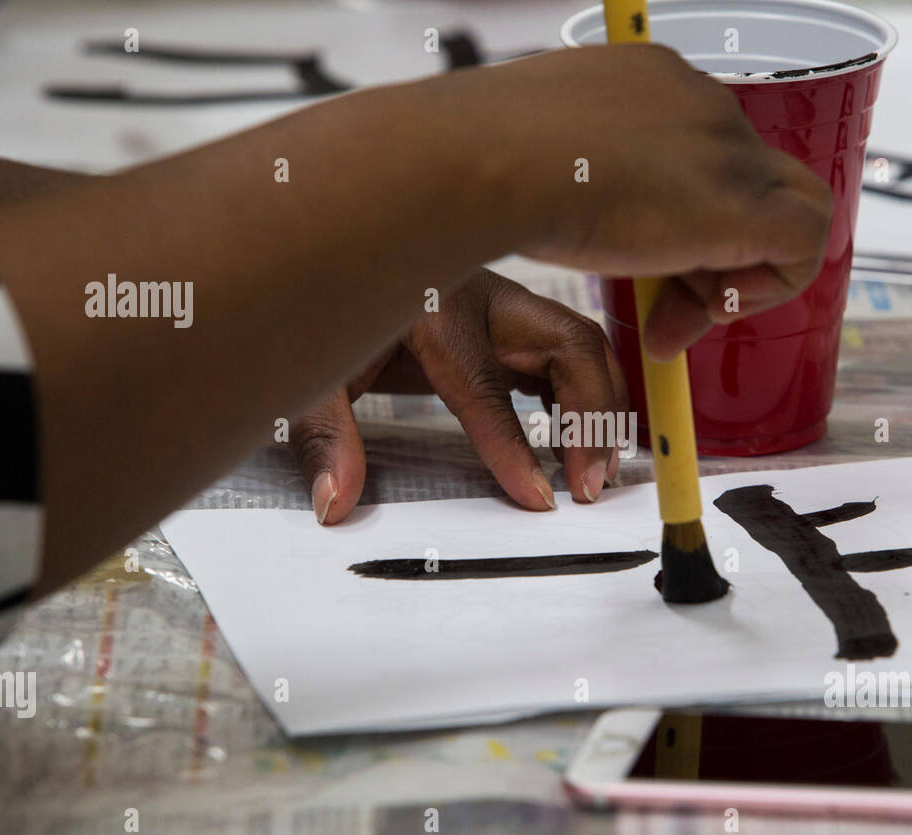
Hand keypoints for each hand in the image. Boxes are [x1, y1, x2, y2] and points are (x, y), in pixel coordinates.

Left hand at [291, 269, 626, 523]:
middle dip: (592, 415)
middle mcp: (480, 295)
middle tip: (589, 486)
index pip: (484, 383)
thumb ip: (324, 437)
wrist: (329, 254)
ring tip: (596, 470)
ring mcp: (502, 302)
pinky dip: (585, 393)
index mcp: (430, 305)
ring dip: (601, 405)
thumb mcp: (310, 372)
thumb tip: (335, 503)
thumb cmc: (319, 306)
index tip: (536, 498)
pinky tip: (577, 439)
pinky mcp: (508, 318)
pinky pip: (566, 351)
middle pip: (567, 344)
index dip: (513, 445)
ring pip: (580, 344)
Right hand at [475, 45, 833, 359]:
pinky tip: (710, 311)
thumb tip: (581, 213)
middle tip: (665, 316)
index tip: (640, 270)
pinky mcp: (743, 202)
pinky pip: (806, 240)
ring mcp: (727, 149)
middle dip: (707, 263)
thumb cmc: (485, 160)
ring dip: (735, 279)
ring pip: (782, 212)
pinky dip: (770, 288)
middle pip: (739, 189)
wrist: (488, 162)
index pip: (697, 156)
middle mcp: (699, 104)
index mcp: (649, 85)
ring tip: (681, 319)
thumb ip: (572, 178)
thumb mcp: (535, 160)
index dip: (678, 225)